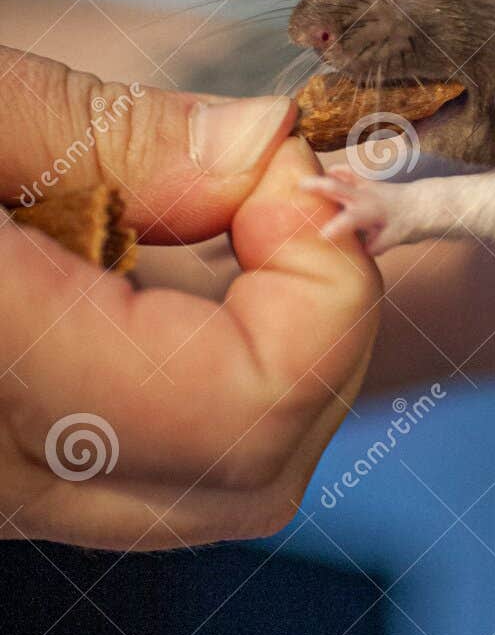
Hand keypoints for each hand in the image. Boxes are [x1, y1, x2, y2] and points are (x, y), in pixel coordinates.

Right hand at [0, 49, 379, 548]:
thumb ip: (115, 134)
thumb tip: (266, 148)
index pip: (255, 407)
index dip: (322, 283)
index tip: (279, 168)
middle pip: (257, 471)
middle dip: (314, 316)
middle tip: (258, 187)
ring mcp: (0, 500)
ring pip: (213, 485)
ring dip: (263, 346)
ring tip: (198, 215)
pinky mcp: (8, 483)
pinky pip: (150, 470)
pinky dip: (195, 370)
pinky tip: (147, 271)